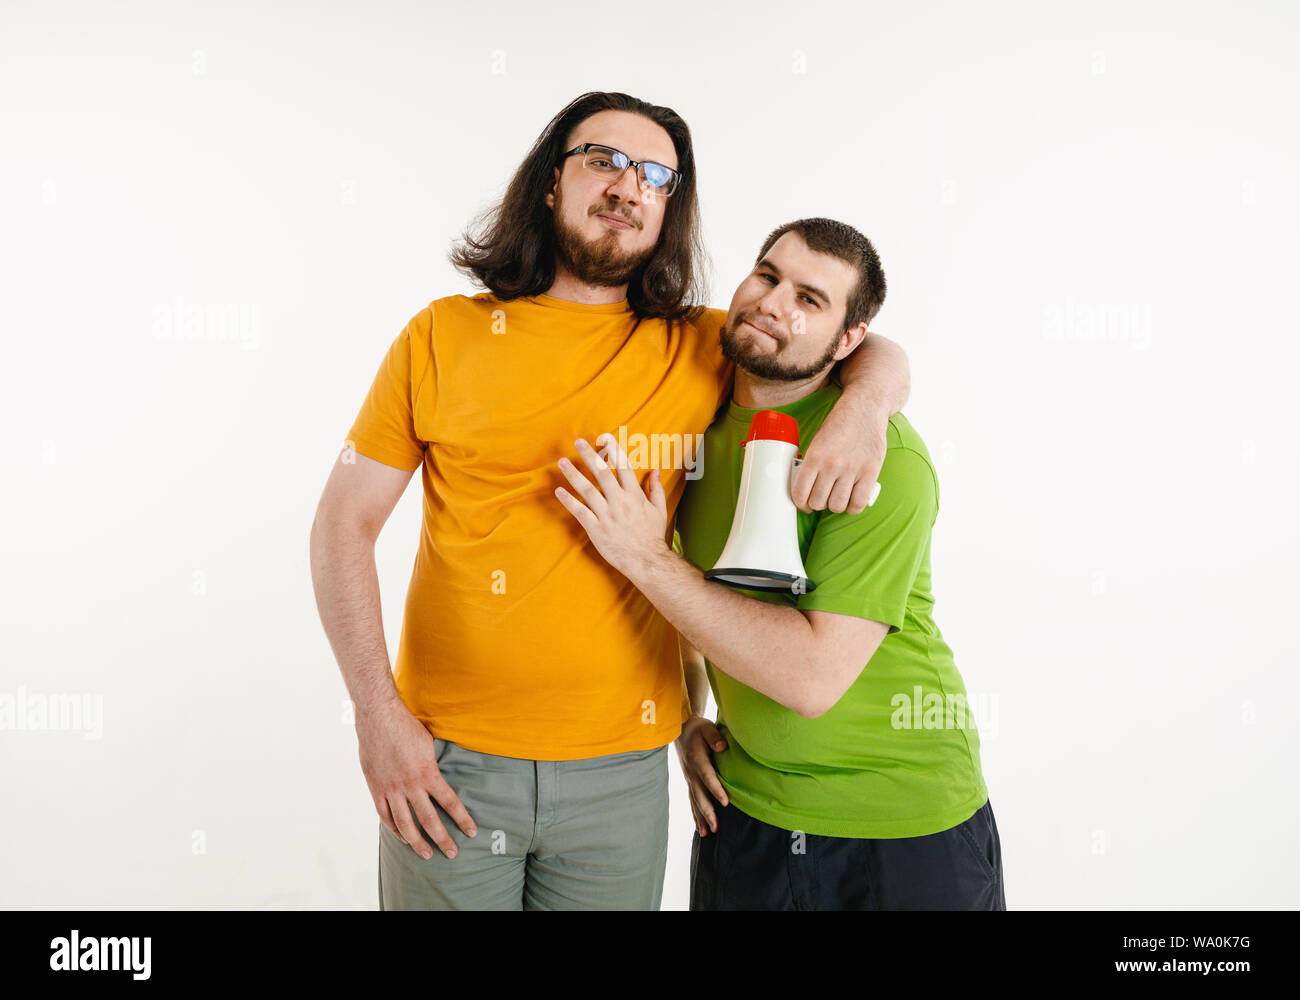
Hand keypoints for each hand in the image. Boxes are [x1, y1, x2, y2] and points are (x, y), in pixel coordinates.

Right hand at [355, 698, 476, 859]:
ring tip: (427, 854)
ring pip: (405, 824)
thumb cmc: (407, 726)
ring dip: (417, 842)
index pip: (450, 802)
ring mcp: (391, 788)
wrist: (378, 716)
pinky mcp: (376, 788)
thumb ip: (435, 764)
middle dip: (442, 839)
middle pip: (429, 820)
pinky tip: (403, 838)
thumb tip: (444, 776)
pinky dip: (395, 829)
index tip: (471, 832)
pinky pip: (386, 816)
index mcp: (428, 772)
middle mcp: (410, 784)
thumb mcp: (429, 744)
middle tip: (452, 853)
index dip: (462, 819)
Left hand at [554, 434, 668, 577]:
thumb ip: (656, 488)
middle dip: (589, 455)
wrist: (646, 560)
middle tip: (578, 442)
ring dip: (574, 474)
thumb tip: (656, 470)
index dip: (614, 450)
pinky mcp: (596, 529)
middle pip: (602, 473)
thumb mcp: (660, 509)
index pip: (623, 466)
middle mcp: (620, 502)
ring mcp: (607, 515)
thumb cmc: (653, 535)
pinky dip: (569, 500)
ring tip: (563, 461)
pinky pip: (580, 511)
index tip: (605, 438)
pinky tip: (559, 490)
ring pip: (587, 490)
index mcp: (635, 495)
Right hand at [674, 715, 728, 835]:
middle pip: (699, 794)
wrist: (681, 730)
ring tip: (709, 832)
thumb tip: (723, 747)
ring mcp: (689, 778)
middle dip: (708, 811)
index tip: (726, 802)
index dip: (716, 789)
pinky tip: (701, 828)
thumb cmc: (698, 729)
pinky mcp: (690, 782)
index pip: (707, 776)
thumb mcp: (707, 728)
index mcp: (697, 759)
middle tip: (716, 826)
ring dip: (702, 817)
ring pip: (695, 801)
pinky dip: (696, 815)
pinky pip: (692, 800)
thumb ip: (715, 737)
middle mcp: (691, 772)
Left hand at [791, 397, 886, 513]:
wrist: (865, 408)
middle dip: (818, 503)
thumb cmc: (840, 424)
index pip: (800, 492)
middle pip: (818, 502)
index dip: (800, 503)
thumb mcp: (818, 440)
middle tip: (822, 497)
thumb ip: (812, 463)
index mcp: (814, 456)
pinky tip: (851, 500)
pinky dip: (853, 507)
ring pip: (837, 506)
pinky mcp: (870, 472)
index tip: (804, 504)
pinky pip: (857, 504)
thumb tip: (805, 487)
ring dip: (835, 505)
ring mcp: (852, 470)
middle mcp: (831, 465)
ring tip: (837, 497)